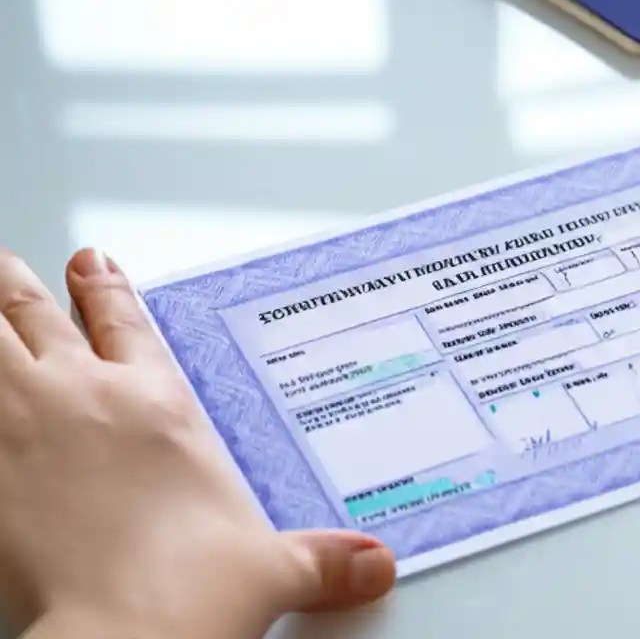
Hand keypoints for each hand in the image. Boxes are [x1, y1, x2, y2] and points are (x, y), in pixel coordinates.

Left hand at [0, 249, 396, 637]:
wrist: (125, 628)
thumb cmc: (191, 589)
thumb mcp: (270, 570)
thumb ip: (321, 562)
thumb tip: (375, 567)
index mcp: (158, 405)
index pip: (127, 325)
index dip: (106, 291)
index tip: (93, 265)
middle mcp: (86, 396)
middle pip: (38, 314)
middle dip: (20, 288)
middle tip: (10, 268)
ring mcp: (21, 421)